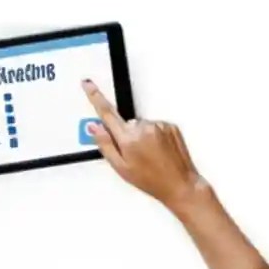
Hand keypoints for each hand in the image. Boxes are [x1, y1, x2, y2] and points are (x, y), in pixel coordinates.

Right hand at [81, 79, 205, 210]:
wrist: (180, 184)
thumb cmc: (152, 180)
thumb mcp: (121, 168)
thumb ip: (105, 144)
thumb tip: (95, 128)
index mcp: (128, 138)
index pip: (106, 112)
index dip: (95, 96)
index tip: (88, 84)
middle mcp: (143, 128)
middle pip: (126, 124)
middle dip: (126, 136)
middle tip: (135, 156)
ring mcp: (158, 125)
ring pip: (141, 126)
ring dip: (142, 137)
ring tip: (150, 156)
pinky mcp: (170, 126)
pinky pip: (155, 127)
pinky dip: (155, 137)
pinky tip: (159, 151)